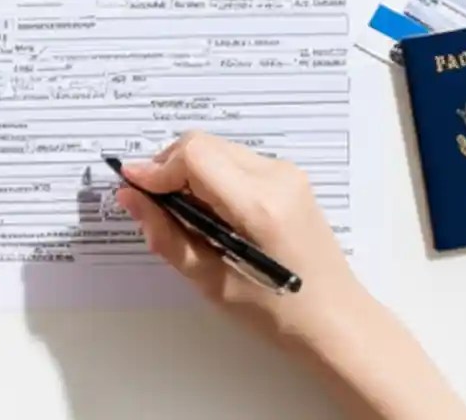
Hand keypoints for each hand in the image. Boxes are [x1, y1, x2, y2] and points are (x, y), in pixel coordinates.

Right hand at [116, 132, 369, 351]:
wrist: (335, 319)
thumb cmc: (276, 312)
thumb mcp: (211, 280)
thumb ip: (166, 234)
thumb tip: (130, 198)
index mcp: (258, 205)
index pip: (194, 155)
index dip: (156, 168)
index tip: (133, 189)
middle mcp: (276, 177)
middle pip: (203, 145)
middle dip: (169, 169)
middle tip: (156, 207)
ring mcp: (287, 173)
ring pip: (218, 150)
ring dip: (190, 173)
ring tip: (186, 216)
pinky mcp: (290, 178)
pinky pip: (236, 161)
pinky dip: (212, 177)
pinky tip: (213, 214)